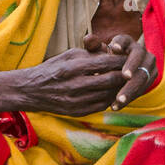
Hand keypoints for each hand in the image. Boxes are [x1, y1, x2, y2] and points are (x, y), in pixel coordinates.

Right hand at [0, 48, 130, 117]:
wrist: (30, 91)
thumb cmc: (52, 68)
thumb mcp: (69, 55)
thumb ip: (91, 54)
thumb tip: (113, 52)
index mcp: (73, 66)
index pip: (107, 62)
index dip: (122, 59)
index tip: (130, 56)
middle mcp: (75, 85)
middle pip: (111, 80)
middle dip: (125, 75)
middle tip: (134, 70)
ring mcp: (76, 101)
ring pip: (108, 95)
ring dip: (119, 88)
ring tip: (127, 81)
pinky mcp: (77, 112)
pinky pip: (101, 105)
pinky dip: (110, 98)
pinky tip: (113, 93)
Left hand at [84, 33, 156, 109]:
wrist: (117, 73)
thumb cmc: (104, 61)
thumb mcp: (97, 54)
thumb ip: (93, 47)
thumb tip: (88, 39)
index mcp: (126, 42)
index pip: (125, 39)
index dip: (121, 43)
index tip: (114, 48)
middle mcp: (140, 51)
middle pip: (138, 57)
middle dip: (132, 67)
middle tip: (125, 77)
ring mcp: (148, 64)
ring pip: (143, 75)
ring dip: (132, 88)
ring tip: (119, 99)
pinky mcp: (150, 77)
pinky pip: (142, 88)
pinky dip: (130, 97)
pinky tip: (117, 105)